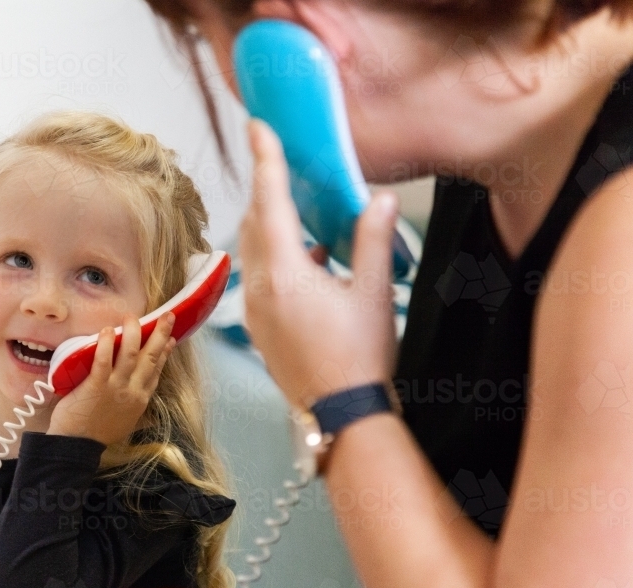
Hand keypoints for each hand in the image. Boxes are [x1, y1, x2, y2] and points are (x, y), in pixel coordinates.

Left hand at [47, 312, 175, 445]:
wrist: (77, 446)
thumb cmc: (98, 432)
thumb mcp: (126, 421)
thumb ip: (135, 406)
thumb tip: (144, 399)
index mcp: (140, 400)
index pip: (156, 371)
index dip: (165, 353)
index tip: (171, 338)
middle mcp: (132, 392)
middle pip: (150, 357)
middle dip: (160, 334)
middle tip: (167, 316)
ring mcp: (115, 388)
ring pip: (130, 355)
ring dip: (133, 333)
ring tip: (132, 317)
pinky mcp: (95, 386)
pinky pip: (103, 361)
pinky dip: (106, 344)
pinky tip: (108, 330)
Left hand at [240, 119, 399, 407]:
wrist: (340, 414)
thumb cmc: (358, 357)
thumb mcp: (374, 293)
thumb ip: (374, 240)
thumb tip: (379, 200)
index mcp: (284, 274)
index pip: (270, 202)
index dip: (266, 160)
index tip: (258, 127)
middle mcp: (259, 288)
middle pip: (255, 223)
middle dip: (265, 188)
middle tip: (276, 159)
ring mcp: (255, 309)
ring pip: (254, 250)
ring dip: (271, 223)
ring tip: (297, 206)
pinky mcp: (259, 325)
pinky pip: (260, 275)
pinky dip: (277, 255)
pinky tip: (308, 258)